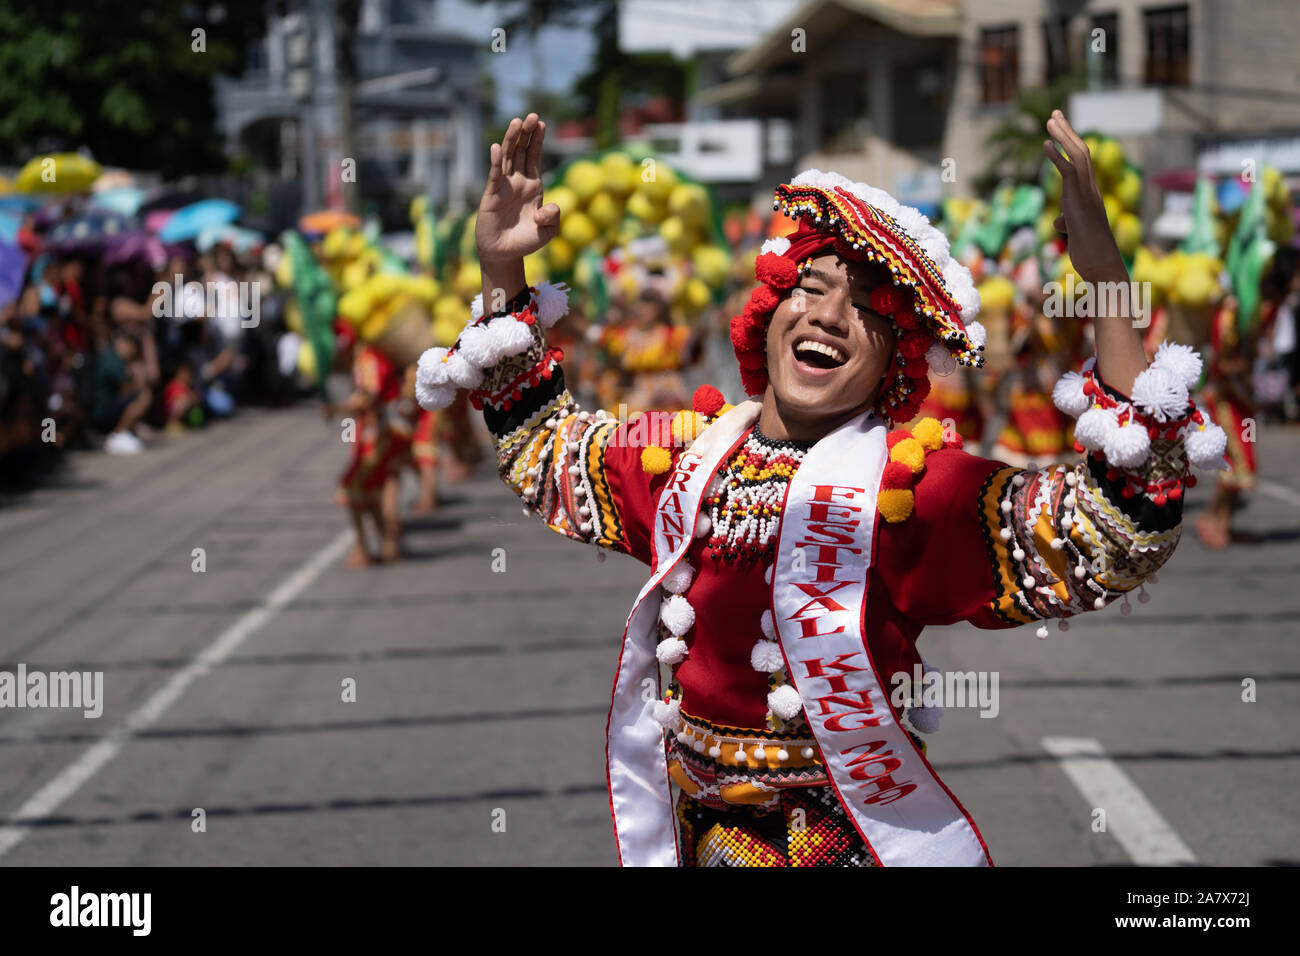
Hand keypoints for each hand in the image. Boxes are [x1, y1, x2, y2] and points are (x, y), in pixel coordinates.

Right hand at [475, 113, 559, 263]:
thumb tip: (549, 205)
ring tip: (517, 122)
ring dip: (512, 140)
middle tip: (532, 116)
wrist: (505, 254)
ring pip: (507, 157)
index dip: (538, 140)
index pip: (535, 157)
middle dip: (527, 133)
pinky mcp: (492, 196)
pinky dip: (495, 162)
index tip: (542, 123)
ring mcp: (504, 187)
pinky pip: (494, 176)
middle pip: (521, 151)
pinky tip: (495, 148)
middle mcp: (518, 182)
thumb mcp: (547, 231)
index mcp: (533, 186)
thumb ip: (553, 217)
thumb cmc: (526, 241)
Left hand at [1042, 110, 1124, 281]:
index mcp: (1090, 195)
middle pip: (1081, 152)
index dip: (1071, 144)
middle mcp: (1091, 190)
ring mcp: (1087, 195)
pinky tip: (1045, 144)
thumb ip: (1068, 222)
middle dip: (1067, 132)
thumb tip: (1060, 221)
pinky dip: (1058, 156)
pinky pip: (1070, 173)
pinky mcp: (1080, 203)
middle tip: (1054, 114)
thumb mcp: (1075, 233)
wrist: (1103, 268)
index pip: (1082, 162)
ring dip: (1064, 136)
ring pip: (1079, 156)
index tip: (1058, 130)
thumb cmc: (1091, 254)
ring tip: (1050, 120)